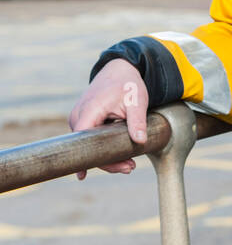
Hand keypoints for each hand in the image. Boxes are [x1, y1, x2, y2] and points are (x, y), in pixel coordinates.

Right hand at [67, 59, 149, 179]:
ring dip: (106, 156)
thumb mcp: (137, 101)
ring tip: (129, 164)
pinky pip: (90, 139)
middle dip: (106, 161)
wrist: (120, 70)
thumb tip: (140, 141)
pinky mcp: (84, 121)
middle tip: (130, 167)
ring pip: (88, 145)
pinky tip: (120, 156)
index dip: (86, 158)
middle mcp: (78, 116)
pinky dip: (103, 148)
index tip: (84, 175)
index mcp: (89, 110)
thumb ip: (138, 121)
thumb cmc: (128, 84)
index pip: (82, 140)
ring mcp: (79, 118)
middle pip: (86, 147)